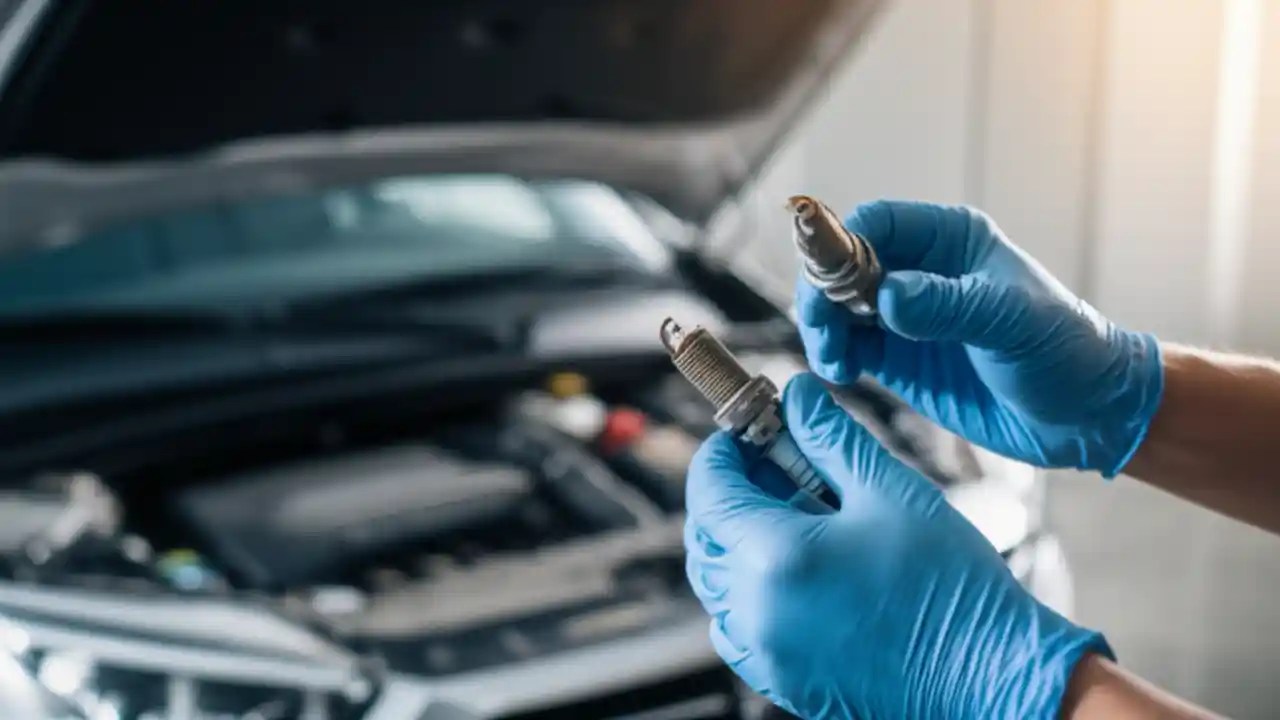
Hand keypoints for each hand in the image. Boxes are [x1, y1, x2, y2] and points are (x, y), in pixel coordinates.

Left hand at [684, 373, 1109, 718]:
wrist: (992, 676)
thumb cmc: (950, 585)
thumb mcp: (890, 491)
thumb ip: (829, 437)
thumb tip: (795, 394)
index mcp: (774, 557)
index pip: (710, 492)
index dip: (720, 453)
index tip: (742, 432)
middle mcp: (755, 611)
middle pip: (705, 538)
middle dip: (728, 495)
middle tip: (772, 466)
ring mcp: (766, 654)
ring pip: (717, 586)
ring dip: (737, 544)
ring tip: (795, 517)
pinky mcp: (783, 682)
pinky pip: (738, 628)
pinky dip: (749, 594)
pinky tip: (801, 571)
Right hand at [796, 200, 1162, 476]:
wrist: (1086, 415)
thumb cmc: (1064, 351)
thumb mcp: (1011, 320)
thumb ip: (947, 304)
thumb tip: (887, 296)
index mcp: (950, 240)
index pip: (876, 222)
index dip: (841, 243)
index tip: (828, 279)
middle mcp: (920, 270)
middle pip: (843, 264)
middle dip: (823, 292)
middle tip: (821, 327)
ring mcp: (906, 316)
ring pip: (838, 307)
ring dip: (823, 328)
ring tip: (833, 359)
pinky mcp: (899, 359)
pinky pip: (849, 346)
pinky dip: (833, 356)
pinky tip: (840, 372)